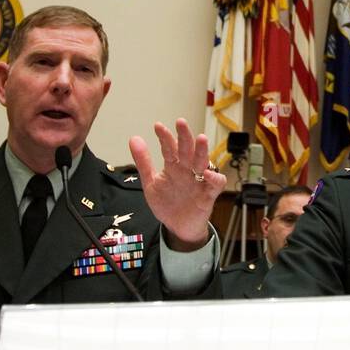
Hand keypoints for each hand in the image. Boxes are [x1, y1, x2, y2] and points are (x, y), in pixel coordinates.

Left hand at [130, 118, 225, 250]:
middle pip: (188, 150)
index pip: (170, 148)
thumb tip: (134, 138)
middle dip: (185, 136)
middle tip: (181, 122)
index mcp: (174, 166)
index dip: (165, 137)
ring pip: (203, 162)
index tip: (157, 126)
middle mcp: (187, 170)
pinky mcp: (208, 194)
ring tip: (201, 139)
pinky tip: (207, 173)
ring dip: (202, 151)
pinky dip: (213, 177)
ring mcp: (199, 181)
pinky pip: (215, 184)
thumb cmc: (167, 203)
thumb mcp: (151, 183)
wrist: (177, 227)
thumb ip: (143, 162)